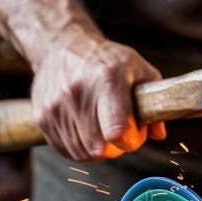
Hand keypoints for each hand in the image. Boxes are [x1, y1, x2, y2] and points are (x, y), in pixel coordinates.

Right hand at [31, 38, 166, 161]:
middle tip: (121, 129)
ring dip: (99, 148)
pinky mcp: (42, 117)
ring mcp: (55, 106)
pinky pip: (67, 150)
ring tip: (103, 126)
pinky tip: (88, 130)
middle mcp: (77, 92)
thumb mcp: (140, 71)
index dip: (132, 140)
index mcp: (107, 79)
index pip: (117, 132)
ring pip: (84, 153)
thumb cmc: (108, 61)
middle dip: (118, 147)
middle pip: (102, 148)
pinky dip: (81, 148)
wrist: (62, 47)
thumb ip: (155, 102)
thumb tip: (159, 134)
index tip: (135, 130)